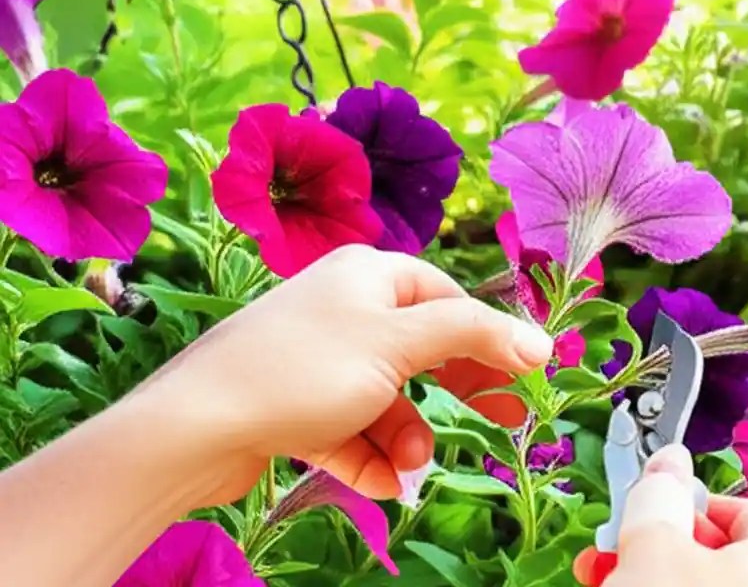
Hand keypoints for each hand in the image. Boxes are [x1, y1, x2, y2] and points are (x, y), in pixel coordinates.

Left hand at [134, 244, 552, 504]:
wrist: (195, 426)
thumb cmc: (305, 371)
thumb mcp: (401, 346)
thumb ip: (477, 338)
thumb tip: (543, 341)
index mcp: (370, 275)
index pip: (449, 300)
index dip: (489, 340)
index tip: (524, 378)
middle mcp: (344, 309)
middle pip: (424, 350)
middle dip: (458, 393)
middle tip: (506, 422)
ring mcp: (317, 359)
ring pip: (387, 398)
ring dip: (406, 436)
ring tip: (405, 468)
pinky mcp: (294, 405)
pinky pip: (350, 428)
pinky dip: (368, 454)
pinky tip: (377, 481)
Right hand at [573, 446, 747, 586]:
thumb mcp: (654, 547)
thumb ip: (660, 497)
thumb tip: (669, 461)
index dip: (701, 499)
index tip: (658, 498)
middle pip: (720, 551)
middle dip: (658, 537)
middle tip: (614, 538)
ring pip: (698, 581)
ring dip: (645, 567)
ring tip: (598, 570)